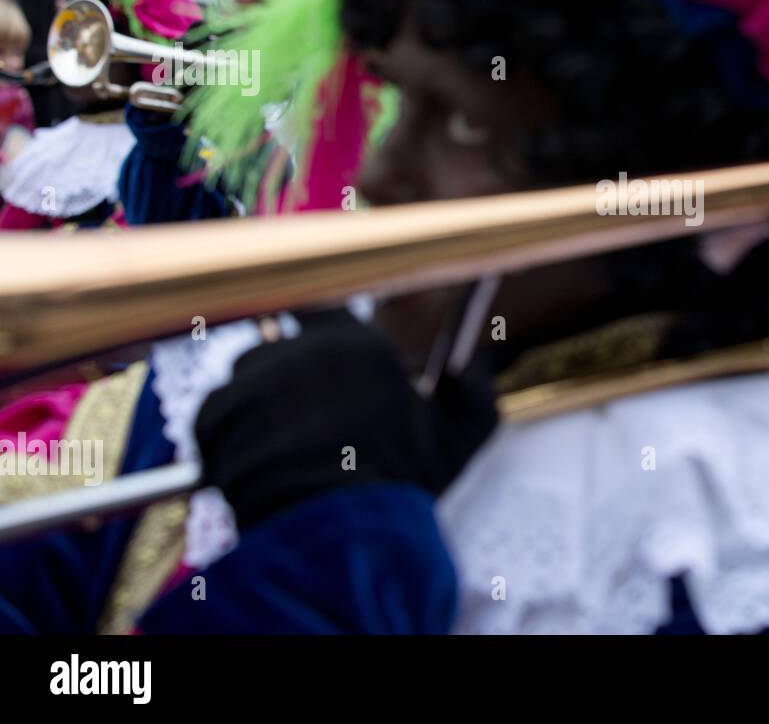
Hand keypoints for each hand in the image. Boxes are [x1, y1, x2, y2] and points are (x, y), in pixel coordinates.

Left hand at [194, 310, 496, 530]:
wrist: (331, 530)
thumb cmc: (398, 481)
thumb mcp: (460, 434)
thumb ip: (475, 388)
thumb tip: (477, 362)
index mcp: (356, 345)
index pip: (328, 314)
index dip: (325, 339)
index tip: (329, 363)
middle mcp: (299, 350)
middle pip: (284, 351)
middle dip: (293, 384)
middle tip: (313, 426)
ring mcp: (250, 381)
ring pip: (249, 385)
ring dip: (261, 410)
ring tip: (285, 454)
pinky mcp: (214, 416)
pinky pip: (218, 420)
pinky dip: (231, 440)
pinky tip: (259, 469)